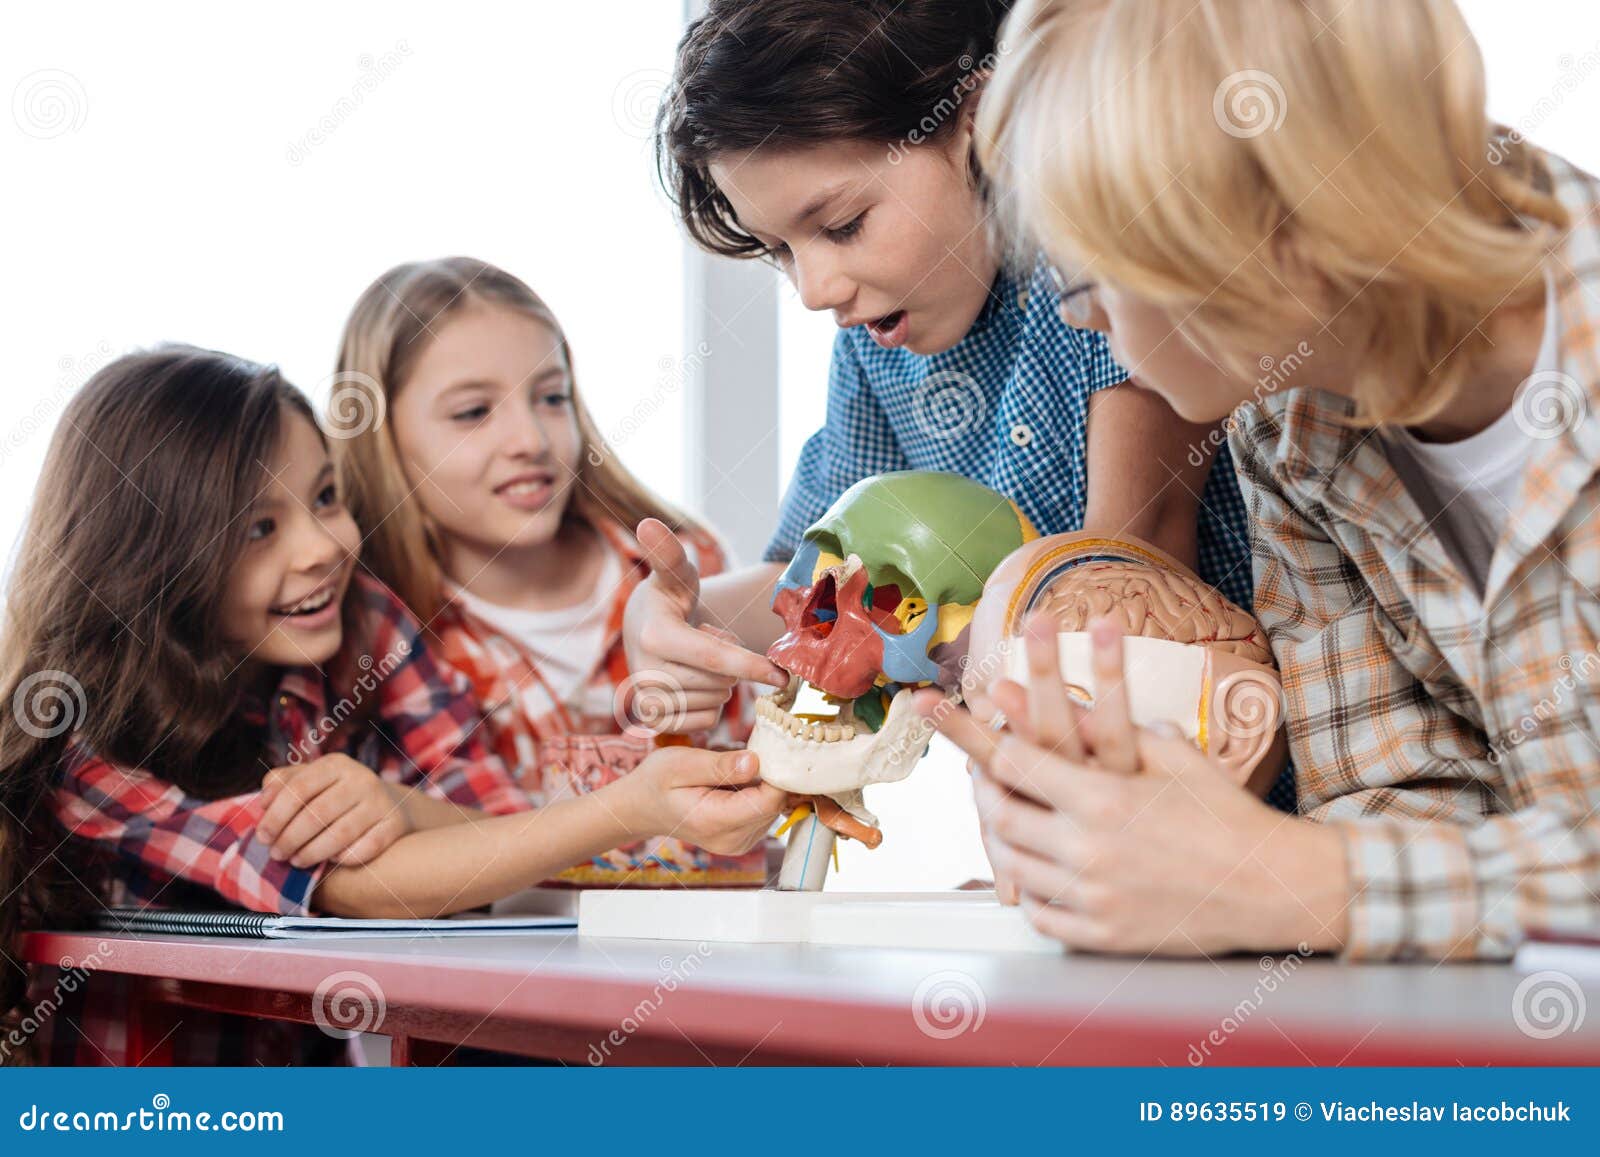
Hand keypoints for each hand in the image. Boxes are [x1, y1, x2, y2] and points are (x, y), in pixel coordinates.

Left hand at [256, 755, 412, 868]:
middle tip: (277, 855)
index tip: (262, 837)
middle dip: (290, 838)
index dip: (276, 816)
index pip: (298, 788)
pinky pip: (366, 848)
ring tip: (296, 861)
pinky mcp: (395, 823)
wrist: (388, 803)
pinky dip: (345, 858)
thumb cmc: (334, 794)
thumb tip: (265, 802)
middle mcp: (361, 778)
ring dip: (312, 853)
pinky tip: (331, 860)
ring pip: (340, 834)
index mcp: (335, 764)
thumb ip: (282, 783)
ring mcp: (381, 801)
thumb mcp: (310, 780)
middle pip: (317, 814)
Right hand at [609, 744, 787, 855]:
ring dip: (761, 783)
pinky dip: (756, 792)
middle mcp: (732, 840)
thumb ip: (720, 765)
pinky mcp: (744, 838)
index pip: (768, 801)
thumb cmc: (657, 781)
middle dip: (768, 775)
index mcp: (715, 822)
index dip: (776, 773)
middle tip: (743, 752)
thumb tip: (756, 761)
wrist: (642, 807)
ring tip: (731, 769)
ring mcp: (739, 843)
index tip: (768, 748)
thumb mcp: (681, 763)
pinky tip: (733, 782)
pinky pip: (765, 811)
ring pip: (773, 807)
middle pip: (775, 804)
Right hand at [622, 519, 787, 733]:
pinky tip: (697, 685)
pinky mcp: (653, 721)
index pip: (714, 658)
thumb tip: (647, 522)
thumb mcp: (676, 573)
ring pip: (714, 704)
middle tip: (713, 641)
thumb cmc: (670, 596)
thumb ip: (669, 553)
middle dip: (732, 667)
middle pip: (720, 682)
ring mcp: (646, 701)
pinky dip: (712, 705)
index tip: (783, 673)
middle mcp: (644, 673)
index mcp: (655, 635)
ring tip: (701, 662)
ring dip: (721, 685)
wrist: (644, 628)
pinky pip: (705, 723)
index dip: (752, 666)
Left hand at [922, 615, 1346, 955]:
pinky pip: (1041, 916)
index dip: (985, 746)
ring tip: (1000, 825)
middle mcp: (1089, 850)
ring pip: (1014, 869)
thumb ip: (1111, 729)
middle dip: (985, 798)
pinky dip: (1030, 894)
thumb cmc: (1223, 814)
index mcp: (1102, 798)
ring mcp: (1093, 898)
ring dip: (1001, 844)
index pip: (1015, 766)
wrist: (1270, 885)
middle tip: (980, 784)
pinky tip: (1034, 875)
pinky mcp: (1103, 935)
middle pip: (1002, 819)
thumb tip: (1062, 701)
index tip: (970, 733)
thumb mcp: (1172, 756)